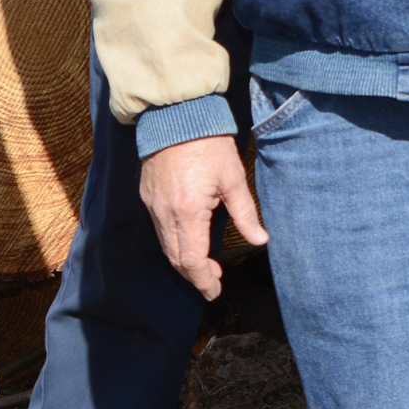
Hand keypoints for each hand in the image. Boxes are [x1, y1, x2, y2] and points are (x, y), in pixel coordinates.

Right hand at [140, 135, 267, 301]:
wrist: (177, 117)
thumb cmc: (209, 144)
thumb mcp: (233, 179)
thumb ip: (246, 215)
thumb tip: (260, 240)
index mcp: (188, 211)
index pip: (193, 260)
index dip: (204, 281)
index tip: (215, 291)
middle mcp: (165, 213)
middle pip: (176, 259)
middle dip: (194, 276)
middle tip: (213, 282)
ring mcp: (153, 205)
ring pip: (166, 246)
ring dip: (184, 261)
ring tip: (206, 266)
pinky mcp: (148, 197)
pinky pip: (159, 229)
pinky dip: (174, 243)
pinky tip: (190, 242)